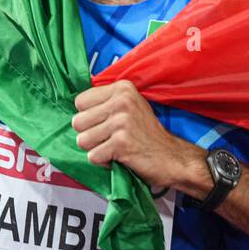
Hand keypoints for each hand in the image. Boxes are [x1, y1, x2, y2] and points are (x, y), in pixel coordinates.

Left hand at [72, 80, 197, 191]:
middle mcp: (122, 101)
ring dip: (95, 149)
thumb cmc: (147, 134)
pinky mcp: (121, 143)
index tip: (104, 122)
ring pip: (82, 140)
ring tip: (113, 147)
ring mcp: (121, 122)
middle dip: (89, 134)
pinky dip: (103, 161)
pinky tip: (118, 157)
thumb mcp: (130, 105)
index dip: (88, 116)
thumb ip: (106, 101)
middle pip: (77, 121)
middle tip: (108, 138)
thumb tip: (76, 104)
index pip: (80, 101)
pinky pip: (93, 156)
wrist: (172, 158)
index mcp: (122, 88)